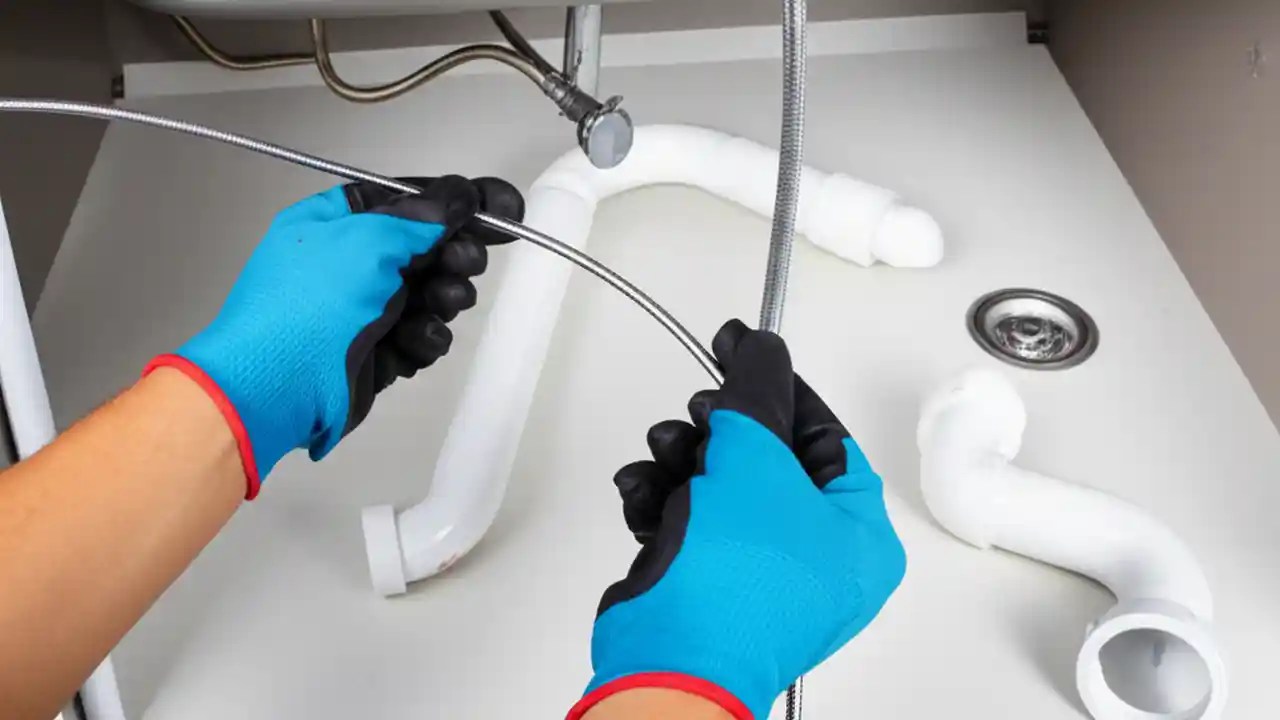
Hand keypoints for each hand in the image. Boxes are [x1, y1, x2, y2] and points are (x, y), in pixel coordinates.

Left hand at [146, 175, 523, 497]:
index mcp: (336, 222)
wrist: (274, 389)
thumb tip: (462, 195)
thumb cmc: (310, 305)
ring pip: (431, 295)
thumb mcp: (368, 241)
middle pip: (428, 249)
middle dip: (453, 258)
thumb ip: (423, 216)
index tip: (505, 207)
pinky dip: (423, 340)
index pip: (410, 201)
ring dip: (442, 300)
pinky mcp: (375, 351)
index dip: (459, 203)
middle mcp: (350, 262)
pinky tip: (411, 345)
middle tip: (462, 267)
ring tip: (435, 308)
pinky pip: (420, 336)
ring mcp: (362, 309)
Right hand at [572, 320, 906, 719]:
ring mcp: (765, 577)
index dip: (779, 389)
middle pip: (768, 459)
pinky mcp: (715, 586)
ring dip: (684, 462)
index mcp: (859, 535)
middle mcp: (821, 559)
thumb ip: (757, 388)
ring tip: (662, 458)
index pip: (826, 436)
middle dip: (719, 433)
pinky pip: (697, 524)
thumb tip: (759, 343)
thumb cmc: (734, 571)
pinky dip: (666, 502)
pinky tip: (642, 495)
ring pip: (724, 488)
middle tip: (699, 417)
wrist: (668, 657)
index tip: (740, 353)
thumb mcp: (755, 458)